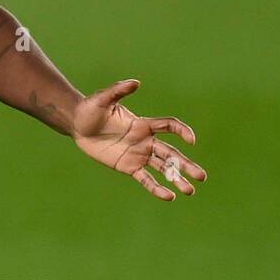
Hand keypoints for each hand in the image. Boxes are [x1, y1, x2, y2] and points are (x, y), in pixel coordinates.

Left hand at [71, 79, 206, 200]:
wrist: (77, 125)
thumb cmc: (90, 109)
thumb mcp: (103, 99)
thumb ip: (118, 91)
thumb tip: (135, 82)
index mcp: (143, 124)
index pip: (169, 126)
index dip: (181, 131)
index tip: (191, 140)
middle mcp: (145, 140)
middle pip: (171, 153)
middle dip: (186, 165)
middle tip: (202, 176)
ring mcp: (138, 155)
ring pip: (163, 168)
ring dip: (177, 179)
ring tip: (190, 190)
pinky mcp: (128, 167)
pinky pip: (145, 179)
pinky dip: (156, 188)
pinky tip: (169, 196)